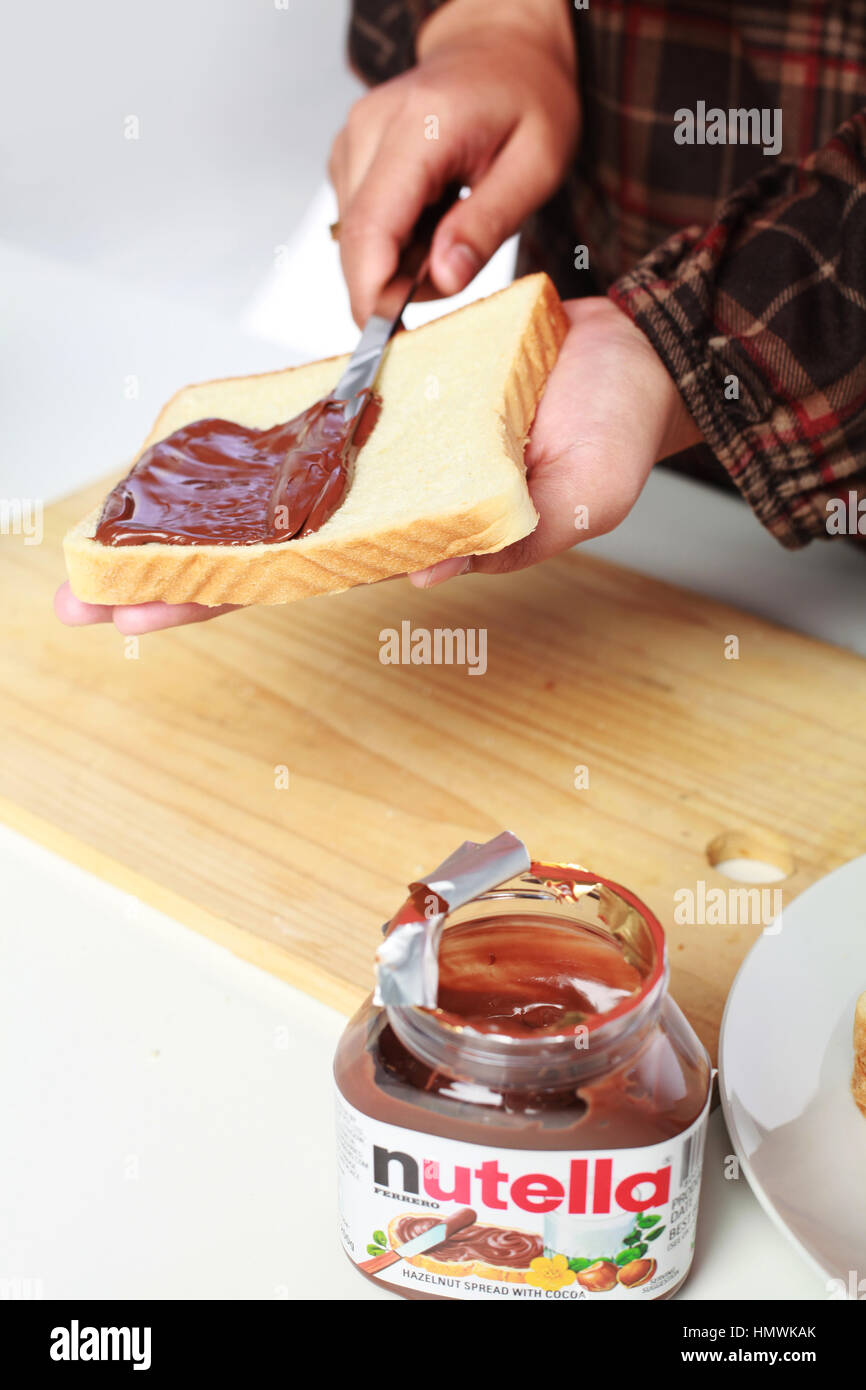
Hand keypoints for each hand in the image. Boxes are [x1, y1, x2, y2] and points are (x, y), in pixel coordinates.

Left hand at [54, 300, 699, 629]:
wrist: (630, 353)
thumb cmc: (618, 430)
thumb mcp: (588, 495)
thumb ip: (520, 537)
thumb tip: (426, 569)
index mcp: (417, 536)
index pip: (295, 580)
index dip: (216, 599)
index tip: (136, 619)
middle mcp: (378, 502)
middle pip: (257, 548)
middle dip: (170, 578)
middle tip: (81, 605)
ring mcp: (372, 450)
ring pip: (264, 488)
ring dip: (189, 511)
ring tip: (108, 532)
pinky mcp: (379, 397)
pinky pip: (296, 420)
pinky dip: (241, 441)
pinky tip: (185, 460)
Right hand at [329, 0, 578, 324]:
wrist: (503, 48)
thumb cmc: (528, 99)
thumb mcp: (538, 165)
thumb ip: (488, 224)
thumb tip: (442, 280)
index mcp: (421, 126)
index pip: (372, 228)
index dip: (372, 294)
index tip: (391, 338)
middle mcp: (372, 126)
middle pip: (355, 242)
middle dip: (393, 285)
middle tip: (452, 275)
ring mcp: (353, 138)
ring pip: (353, 239)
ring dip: (396, 263)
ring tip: (450, 234)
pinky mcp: (349, 154)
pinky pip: (357, 223)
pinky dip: (392, 242)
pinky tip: (430, 219)